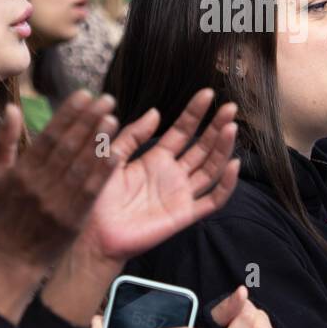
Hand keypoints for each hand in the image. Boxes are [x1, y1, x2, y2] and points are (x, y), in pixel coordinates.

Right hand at [0, 94, 121, 269]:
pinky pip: (90, 191)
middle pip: (68, 148)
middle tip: (107, 99)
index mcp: (22, 172)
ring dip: (98, 142)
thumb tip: (10, 108)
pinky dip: (103, 172)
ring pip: (81, 167)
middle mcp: (39, 185)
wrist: (15, 257)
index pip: (48, 136)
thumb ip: (3, 141)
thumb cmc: (6, 212)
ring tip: (113, 118)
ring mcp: (57, 203)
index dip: (68, 114)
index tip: (85, 94)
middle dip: (88, 121)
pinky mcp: (73, 219)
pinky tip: (116, 153)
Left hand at [79, 90, 239, 262]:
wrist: (93, 234)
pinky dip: (226, 184)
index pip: (182, 131)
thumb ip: (132, 136)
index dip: (195, 113)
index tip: (207, 93)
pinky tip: (232, 165)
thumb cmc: (97, 197)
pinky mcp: (185, 215)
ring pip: (210, 168)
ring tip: (231, 128)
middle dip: (217, 126)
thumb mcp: (112, 158)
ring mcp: (181, 194)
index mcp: (156, 158)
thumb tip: (155, 112)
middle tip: (230, 106)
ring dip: (223, 148)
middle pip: (202, 146)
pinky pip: (212, 200)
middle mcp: (173, 174)